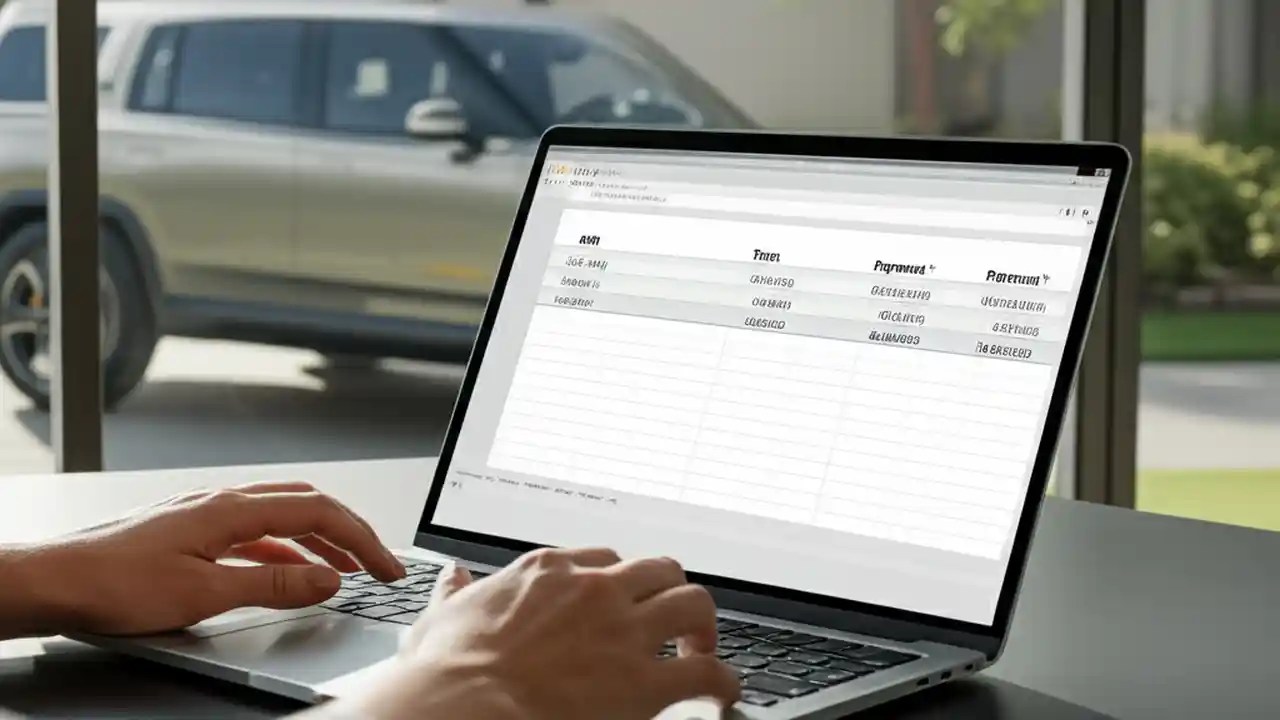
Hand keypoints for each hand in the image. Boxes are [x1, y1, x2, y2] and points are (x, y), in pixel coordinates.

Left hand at [1, 481, 403, 636]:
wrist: (56, 579)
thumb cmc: (115, 583)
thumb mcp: (206, 593)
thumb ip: (274, 586)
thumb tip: (327, 580)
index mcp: (232, 509)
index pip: (318, 513)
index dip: (361, 541)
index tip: (386, 566)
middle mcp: (223, 502)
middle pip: (308, 505)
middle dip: (351, 533)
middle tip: (380, 563)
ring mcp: (208, 513)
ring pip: (283, 517)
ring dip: (321, 541)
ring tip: (347, 570)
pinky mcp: (194, 530)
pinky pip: (256, 533)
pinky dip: (286, 551)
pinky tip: (291, 574)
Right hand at [341, 548, 739, 719]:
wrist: (462, 709)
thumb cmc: (446, 674)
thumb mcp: (440, 620)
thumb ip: (455, 595)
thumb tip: (452, 578)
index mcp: (548, 572)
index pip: (602, 557)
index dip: (617, 579)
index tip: (621, 597)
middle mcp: (594, 591)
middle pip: (658, 569)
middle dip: (669, 590)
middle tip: (670, 618)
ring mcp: (624, 632)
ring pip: (692, 603)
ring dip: (703, 626)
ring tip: (702, 647)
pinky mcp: (644, 681)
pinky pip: (706, 672)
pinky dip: (722, 681)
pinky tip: (721, 692)